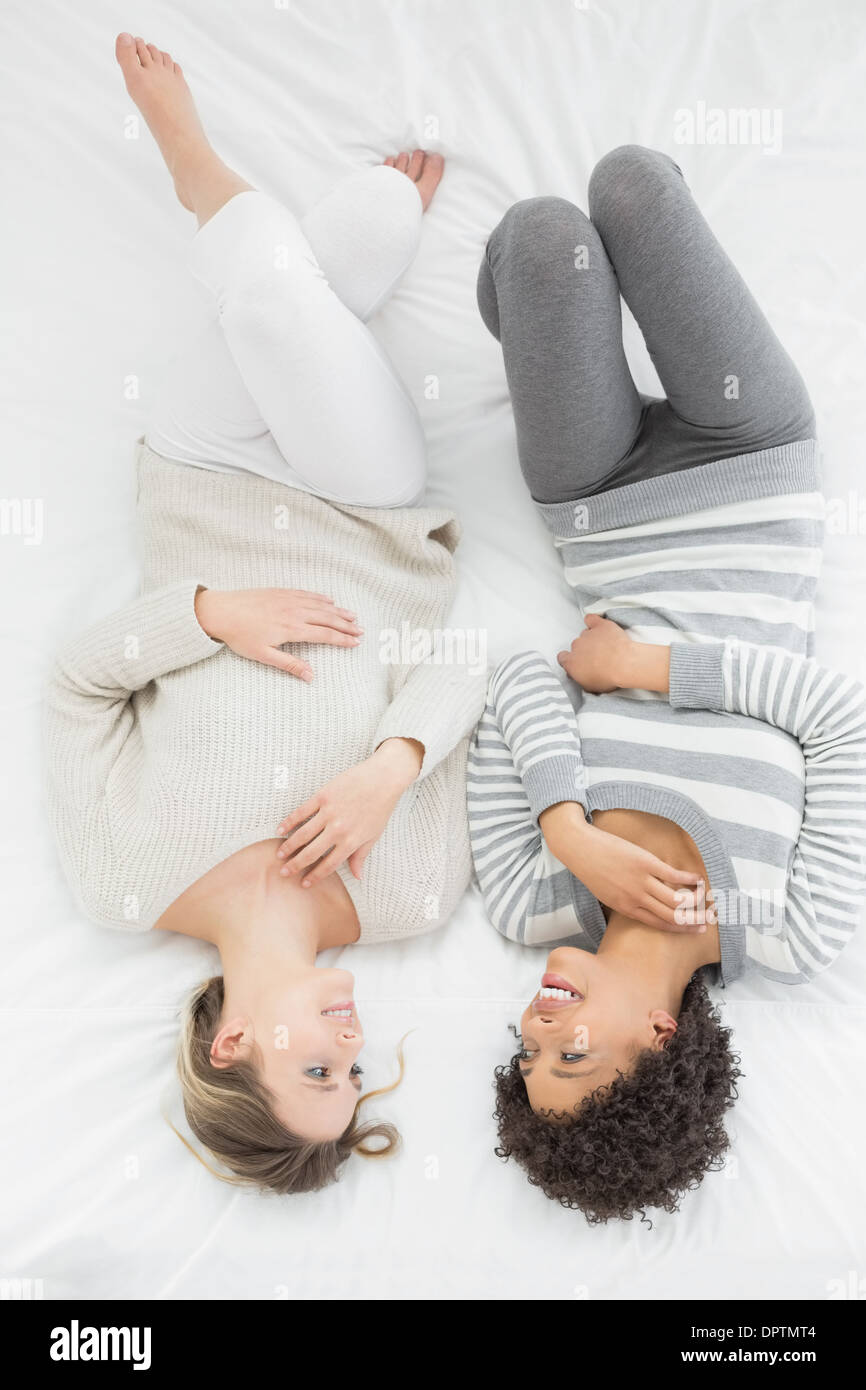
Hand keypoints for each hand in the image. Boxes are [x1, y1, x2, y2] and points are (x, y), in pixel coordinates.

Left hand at [195, 587, 361, 679]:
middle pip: (327, 618)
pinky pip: (306, 594)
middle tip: (361, 631)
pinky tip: (329, 601)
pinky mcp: (281, 592)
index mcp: (291, 629)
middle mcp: (294, 612)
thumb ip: (289, 665)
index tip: (355, 643)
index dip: (341, 639)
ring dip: (338, 611)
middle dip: (345, 625)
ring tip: (352, 616)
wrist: (221, 610)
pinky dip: (320, 598)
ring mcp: (288, 599)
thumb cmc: (239, 635)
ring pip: (320, 605)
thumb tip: (310, 676)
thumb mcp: (263, 655)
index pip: (324, 634)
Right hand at [275, 738, 423, 885]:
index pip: (328, 865)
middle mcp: (338, 829)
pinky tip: (280, 830)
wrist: (383, 779)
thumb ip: (361, 856)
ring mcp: (329, 812)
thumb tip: (357, 877)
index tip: (304, 883)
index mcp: (351, 841)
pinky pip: (302, 812)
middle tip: (284, 872)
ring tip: (280, 854)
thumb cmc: (380, 807)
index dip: (315, 876)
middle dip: (295, 865)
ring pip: (303, 834)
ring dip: (289, 846)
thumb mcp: (374, 835)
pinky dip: (289, 822)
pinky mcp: (323, 796)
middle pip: (311, 852)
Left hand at [540, 803, 712, 931]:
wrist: (579, 848)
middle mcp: (636, 899)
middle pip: (671, 916)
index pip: (659, 924)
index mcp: (626, 909)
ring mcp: (641, 881)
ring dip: (695, 902)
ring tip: (707, 901)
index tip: (694, 930)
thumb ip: (627, 903)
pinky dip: (688, 878)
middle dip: (692, 921)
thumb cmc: (592, 870)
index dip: (680, 928)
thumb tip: (645, 906)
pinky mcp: (645, 863)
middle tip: (707, 922)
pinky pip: (673, 875)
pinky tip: (698, 878)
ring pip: (676, 900)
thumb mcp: (606, 895)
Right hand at [557, 614, 669, 693]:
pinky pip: (591, 619)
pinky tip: (597, 626)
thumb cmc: (609, 677)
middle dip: (584, 650)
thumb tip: (581, 677)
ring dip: (592, 639)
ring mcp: (588, 634)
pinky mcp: (600, 626)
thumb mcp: (591, 687)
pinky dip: (593, 621)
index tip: (578, 663)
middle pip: (576, 646)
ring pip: (585, 634)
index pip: (563, 658)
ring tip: (605, 646)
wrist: (624, 664)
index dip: (570, 660)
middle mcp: (576, 646)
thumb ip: (581, 679)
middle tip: (596, 657)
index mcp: (571, 662)